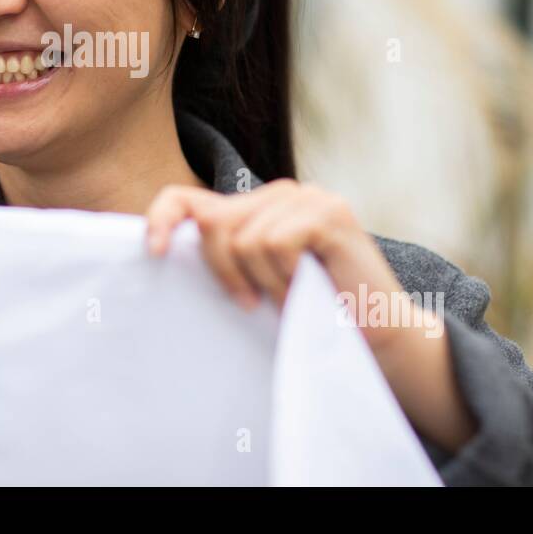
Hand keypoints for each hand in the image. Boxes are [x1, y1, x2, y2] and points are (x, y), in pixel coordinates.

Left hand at [143, 178, 476, 451]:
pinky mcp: (329, 211)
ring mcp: (307, 197)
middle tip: (253, 303)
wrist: (378, 340)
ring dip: (266, 282)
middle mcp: (281, 193)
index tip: (154, 253)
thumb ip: (225, 258)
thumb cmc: (311, 318)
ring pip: (244, 238)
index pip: (188, 198)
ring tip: (292, 297)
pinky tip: (307, 289)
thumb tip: (164, 250)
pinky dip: (286, 278)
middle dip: (225, 271)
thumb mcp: (256, 284)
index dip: (162, 218)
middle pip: (214, 223)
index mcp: (256, 209)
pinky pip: (275, 243)